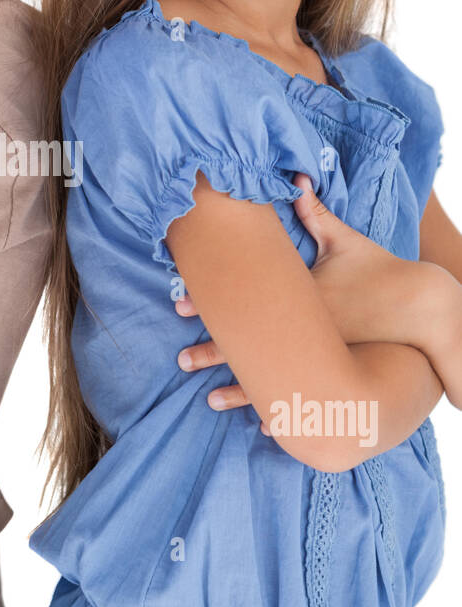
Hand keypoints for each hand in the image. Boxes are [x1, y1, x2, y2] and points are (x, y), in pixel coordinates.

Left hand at [174, 172, 431, 429]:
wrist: (425, 307)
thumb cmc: (382, 271)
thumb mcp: (346, 240)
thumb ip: (316, 212)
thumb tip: (297, 177)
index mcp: (300, 297)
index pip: (246, 301)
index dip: (212, 304)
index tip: (182, 307)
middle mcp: (304, 331)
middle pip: (250, 345)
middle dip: (213, 353)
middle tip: (180, 359)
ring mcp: (321, 357)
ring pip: (272, 381)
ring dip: (240, 393)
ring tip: (209, 401)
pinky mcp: (340, 377)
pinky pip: (305, 400)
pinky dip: (285, 414)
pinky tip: (266, 429)